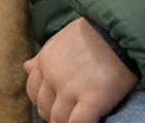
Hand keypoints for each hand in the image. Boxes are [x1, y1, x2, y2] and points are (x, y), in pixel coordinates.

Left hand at [23, 17, 138, 122]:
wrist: (117, 30)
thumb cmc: (92, 34)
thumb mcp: (60, 40)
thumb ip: (43, 57)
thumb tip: (26, 66)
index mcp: (44, 61)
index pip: (33, 92)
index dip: (44, 101)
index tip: (56, 103)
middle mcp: (52, 76)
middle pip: (44, 108)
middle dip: (54, 114)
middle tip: (69, 113)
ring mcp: (70, 89)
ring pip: (59, 120)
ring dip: (66, 122)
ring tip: (77, 119)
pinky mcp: (92, 99)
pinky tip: (90, 122)